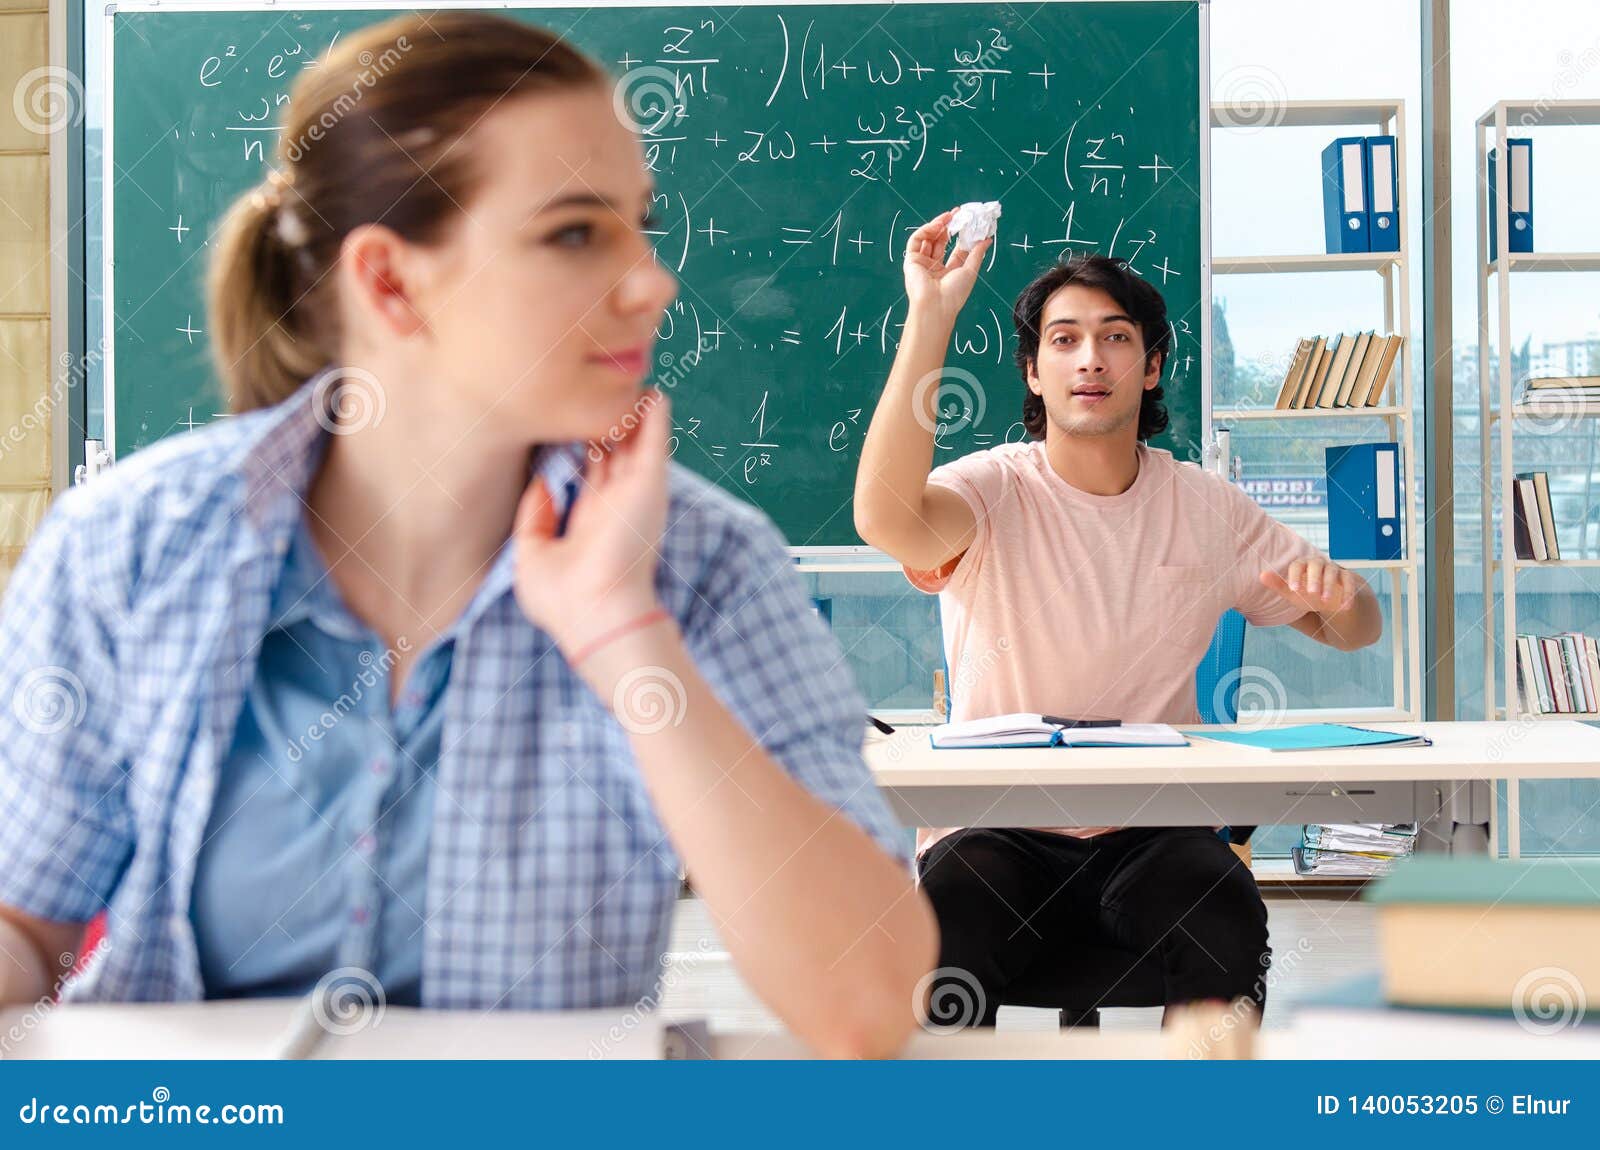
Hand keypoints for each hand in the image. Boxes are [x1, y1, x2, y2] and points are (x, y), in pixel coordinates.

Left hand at [513, 392, 669, 652]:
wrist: (598, 615)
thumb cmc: (564, 599)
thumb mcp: (531, 556)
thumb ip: (533, 517)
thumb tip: (540, 483)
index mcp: (590, 522)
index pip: (588, 473)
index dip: (583, 445)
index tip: (573, 418)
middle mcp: (615, 506)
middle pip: (614, 453)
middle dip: (609, 423)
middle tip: (603, 390)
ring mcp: (635, 496)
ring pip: (636, 444)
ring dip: (636, 416)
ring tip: (633, 382)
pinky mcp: (650, 488)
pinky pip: (654, 445)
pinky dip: (656, 420)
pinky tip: (655, 395)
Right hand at [903, 209, 990, 325]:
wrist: (936, 305)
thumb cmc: (954, 294)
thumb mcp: (970, 270)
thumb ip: (977, 253)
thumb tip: (987, 239)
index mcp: (949, 273)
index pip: (956, 250)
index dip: (962, 236)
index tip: (970, 223)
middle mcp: (934, 267)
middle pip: (941, 242)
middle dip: (950, 227)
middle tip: (959, 213)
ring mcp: (922, 263)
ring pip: (929, 239)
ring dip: (938, 225)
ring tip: (949, 216)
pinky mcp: (911, 260)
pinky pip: (916, 240)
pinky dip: (926, 230)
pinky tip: (938, 225)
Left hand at [1260, 558, 1361, 616]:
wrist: (1329, 597)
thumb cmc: (1306, 593)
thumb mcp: (1292, 592)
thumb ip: (1278, 585)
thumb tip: (1261, 575)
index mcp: (1303, 565)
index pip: (1297, 565)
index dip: (1295, 576)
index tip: (1293, 590)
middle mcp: (1319, 564)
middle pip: (1316, 565)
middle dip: (1315, 579)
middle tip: (1312, 594)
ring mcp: (1335, 569)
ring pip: (1333, 573)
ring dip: (1329, 586)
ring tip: (1325, 601)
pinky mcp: (1348, 577)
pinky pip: (1349, 582)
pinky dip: (1348, 593)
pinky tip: (1345, 607)